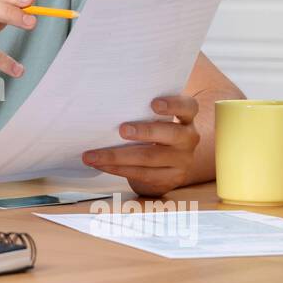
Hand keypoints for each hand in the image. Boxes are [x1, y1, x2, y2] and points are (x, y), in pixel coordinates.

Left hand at [82, 95, 199, 195]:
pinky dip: (116, 169)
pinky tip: (100, 164)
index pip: (188, 107)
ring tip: (93, 155)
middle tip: (122, 130)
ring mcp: (182, 161)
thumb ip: (143, 112)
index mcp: (186, 118)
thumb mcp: (156, 121)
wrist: (167, 167)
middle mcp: (188, 138)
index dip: (174, 104)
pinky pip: (141, 173)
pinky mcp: (170, 179)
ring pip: (149, 158)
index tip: (154, 103)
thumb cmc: (155, 135)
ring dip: (117, 156)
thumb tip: (109, 104)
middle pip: (170, 133)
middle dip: (144, 131)